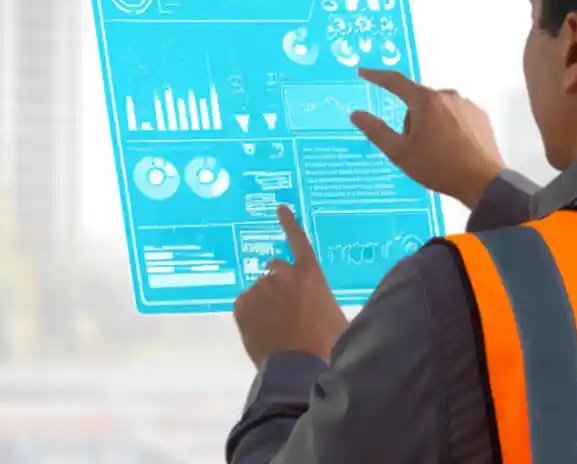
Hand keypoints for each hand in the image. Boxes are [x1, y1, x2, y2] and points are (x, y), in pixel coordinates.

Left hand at [233, 205, 348, 365]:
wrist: (297, 367)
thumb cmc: (325, 344)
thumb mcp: (334, 316)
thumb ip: (318, 300)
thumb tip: (312, 304)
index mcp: (310, 274)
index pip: (298, 241)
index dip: (289, 223)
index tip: (278, 207)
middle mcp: (283, 275)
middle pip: (274, 269)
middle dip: (277, 283)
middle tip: (283, 308)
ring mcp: (260, 289)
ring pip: (259, 291)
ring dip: (265, 302)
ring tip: (274, 328)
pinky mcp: (242, 305)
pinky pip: (244, 306)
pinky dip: (250, 315)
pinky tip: (261, 332)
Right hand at [350, 68, 504, 208]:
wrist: (482, 182)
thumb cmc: (437, 167)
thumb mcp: (400, 153)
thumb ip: (376, 131)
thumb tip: (356, 114)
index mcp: (425, 100)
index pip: (395, 81)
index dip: (376, 76)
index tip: (363, 72)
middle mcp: (447, 95)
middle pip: (418, 101)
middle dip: (411, 120)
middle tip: (415, 148)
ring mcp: (467, 104)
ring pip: (437, 109)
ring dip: (430, 123)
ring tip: (437, 153)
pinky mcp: (481, 116)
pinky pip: (456, 116)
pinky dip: (449, 127)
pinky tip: (453, 149)